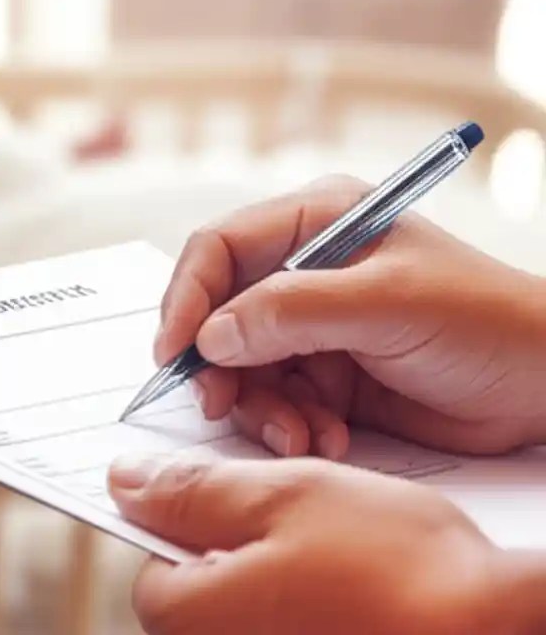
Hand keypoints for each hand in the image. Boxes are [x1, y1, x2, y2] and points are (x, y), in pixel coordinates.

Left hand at [110, 454, 545, 634]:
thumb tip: (126, 482)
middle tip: (303, 521)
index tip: (232, 496)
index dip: (193, 519)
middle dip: (243, 547)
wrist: (497, 630)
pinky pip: (297, 626)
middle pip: (205, 590)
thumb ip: (193, 490)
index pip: (154, 564)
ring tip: (345, 556)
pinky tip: (364, 589)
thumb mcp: (282, 496)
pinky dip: (319, 608)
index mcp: (192, 620)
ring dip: (285, 576)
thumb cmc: (398, 568)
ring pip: (255, 611)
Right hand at [158, 175, 545, 457]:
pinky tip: (327, 439)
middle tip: (223, 406)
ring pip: (242, 369)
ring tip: (301, 435)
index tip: (175, 350)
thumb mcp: (386, 305)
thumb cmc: (486, 322)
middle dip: (220, 366)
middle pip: (219, 315)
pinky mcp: (325, 378)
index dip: (188, 297)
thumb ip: (291, 313)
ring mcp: (313, 327)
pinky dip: (289, 427)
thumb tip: (211, 337)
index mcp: (317, 221)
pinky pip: (274, 403)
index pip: (220, 248)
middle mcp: (305, 271)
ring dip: (261, 409)